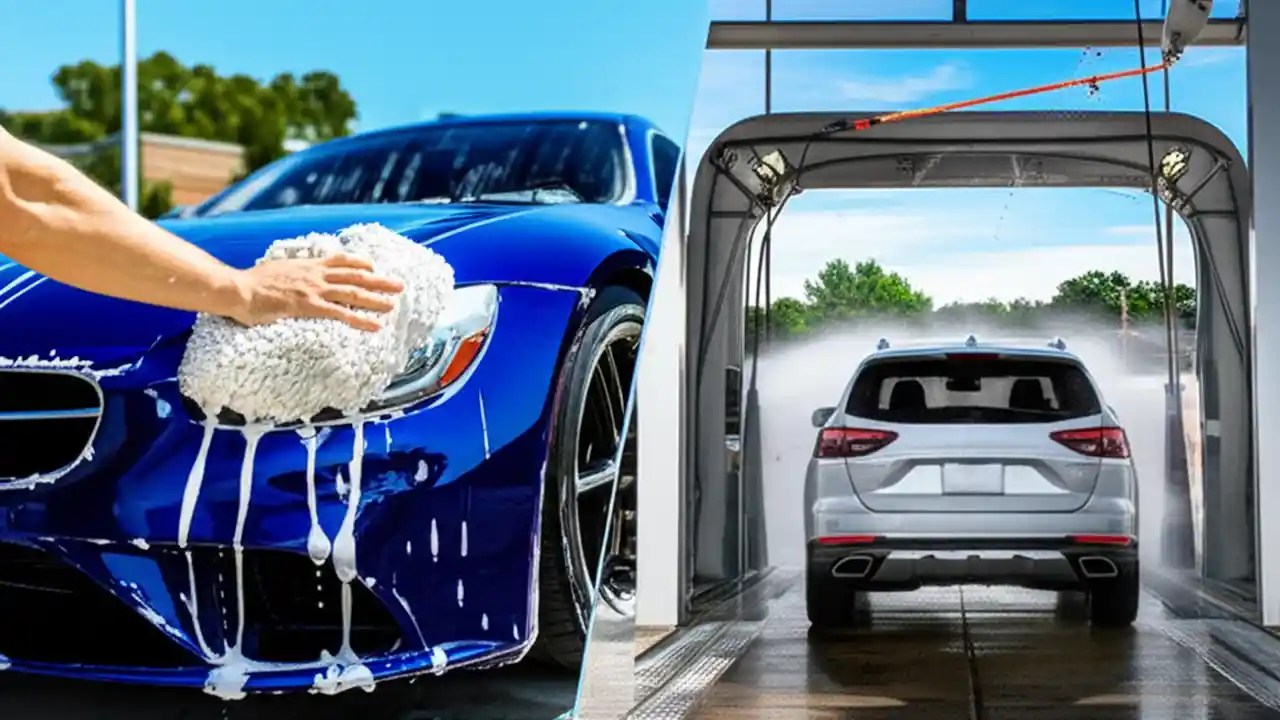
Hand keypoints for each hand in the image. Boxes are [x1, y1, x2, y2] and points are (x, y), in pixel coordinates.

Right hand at [228, 253, 404, 330]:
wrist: (239, 288)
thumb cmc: (252, 282)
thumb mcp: (276, 269)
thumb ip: (291, 271)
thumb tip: (292, 274)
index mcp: (308, 265)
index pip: (340, 260)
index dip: (359, 263)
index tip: (373, 266)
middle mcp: (316, 274)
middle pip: (355, 276)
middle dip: (379, 281)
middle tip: (399, 285)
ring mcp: (314, 290)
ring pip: (353, 293)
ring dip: (376, 299)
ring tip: (393, 305)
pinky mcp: (310, 306)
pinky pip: (341, 313)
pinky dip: (361, 319)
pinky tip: (375, 326)